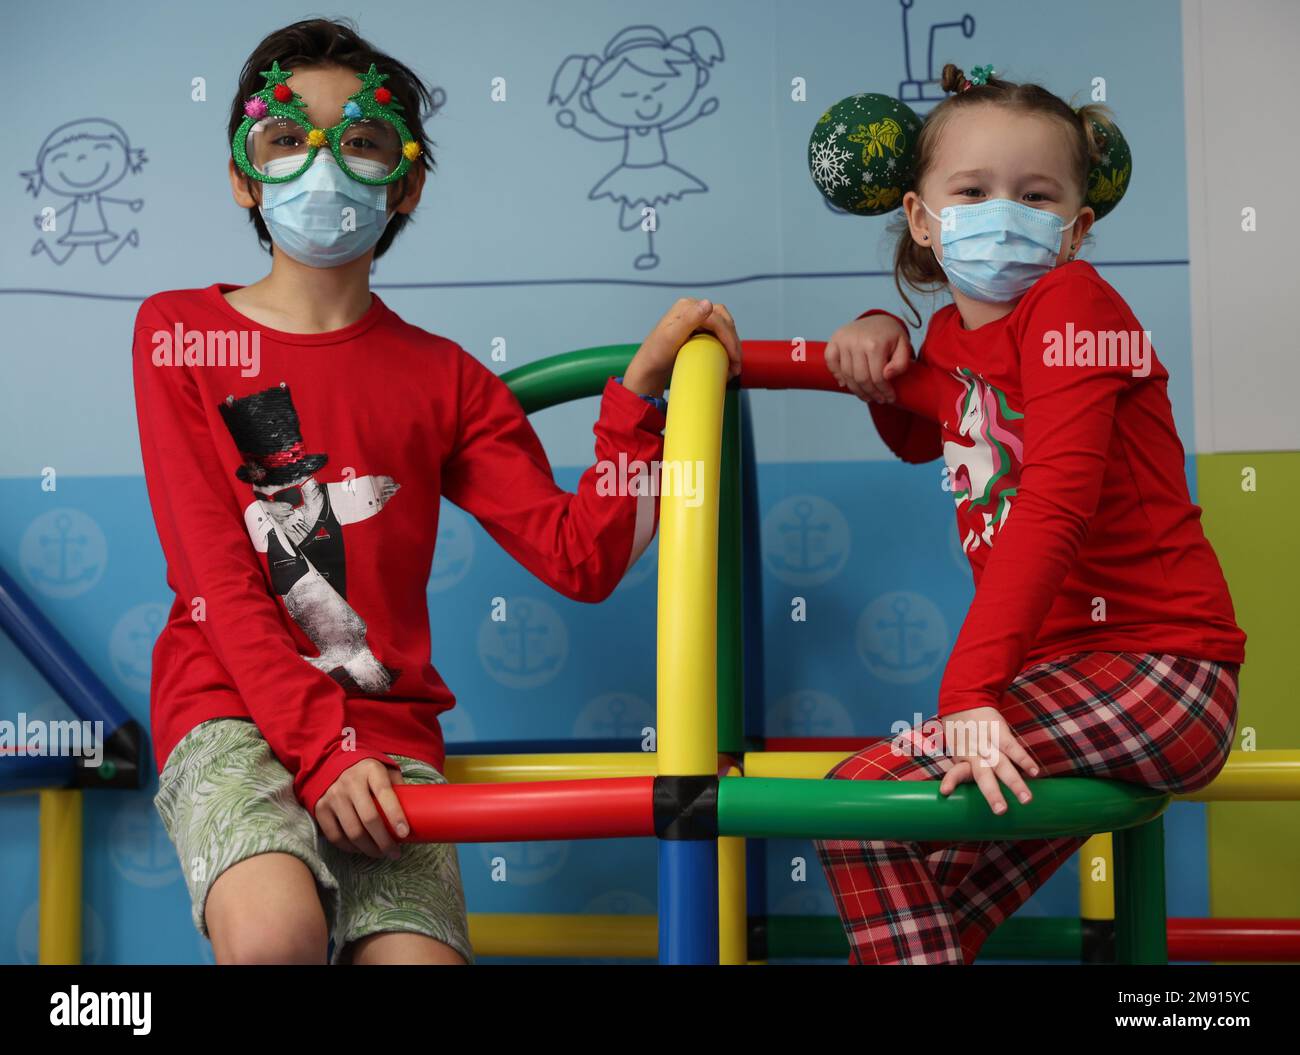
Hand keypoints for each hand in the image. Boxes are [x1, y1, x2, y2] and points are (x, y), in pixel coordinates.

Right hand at [314, 757, 409, 858]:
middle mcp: (350, 782)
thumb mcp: (385, 770)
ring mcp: (333, 795)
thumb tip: (417, 812)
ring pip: (352, 831)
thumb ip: (397, 787)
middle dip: (384, 841)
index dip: (395, 815)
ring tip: (380, 854)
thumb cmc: (367, 772)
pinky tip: (360, 849)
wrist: (331, 763)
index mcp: (371, 770)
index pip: (385, 794)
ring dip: (368, 849)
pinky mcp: (321, 808)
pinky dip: (349, 848)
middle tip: (395, 853)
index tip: (405, 833)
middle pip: (369, 819)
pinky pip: (335, 836)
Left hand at [622, 297, 741, 397]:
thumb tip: (708, 303)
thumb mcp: (671, 337)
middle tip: (737, 364)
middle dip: (734, 342)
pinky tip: (727, 360)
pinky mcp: (698, 330)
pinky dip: (726, 346)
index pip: (717, 318)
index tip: (734, 358)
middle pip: (724, 321)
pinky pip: (718, 334)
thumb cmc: (656, 354)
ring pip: (724, 327)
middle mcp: (692, 309)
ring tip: (734, 365)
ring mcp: (696, 319)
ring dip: (732, 345)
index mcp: (687, 306)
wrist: (648, 367)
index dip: (729, 337)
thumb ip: (689, 320)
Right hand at [825, 314, 912, 403]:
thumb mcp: (904, 346)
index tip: (889, 398)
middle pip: (861, 379)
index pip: (877, 377)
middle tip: (878, 399)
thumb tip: (887, 375)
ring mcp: (843, 341)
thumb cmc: (891, 336)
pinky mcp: (834, 341)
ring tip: (866, 396)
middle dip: (871, 393)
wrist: (877, 319)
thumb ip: (901, 363)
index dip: (884, 391)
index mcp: (875, 344)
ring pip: (847, 375)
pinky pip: (830, 363)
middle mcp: (856, 342)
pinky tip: (846, 384)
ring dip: (856, 390)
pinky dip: (837, 375)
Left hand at [938, 706, 1039, 814]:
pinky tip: (1035, 772)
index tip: (945, 792)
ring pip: (1002, 764)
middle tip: (1001, 811)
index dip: (950, 781)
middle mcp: (975, 752)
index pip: (955, 771)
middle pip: (983, 774)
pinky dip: (1024, 760)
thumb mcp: (956, 750)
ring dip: (1015, 782)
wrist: (965, 699)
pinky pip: (1014, 748)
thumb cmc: (960, 731)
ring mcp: (989, 743)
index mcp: (961, 757)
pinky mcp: (1001, 733)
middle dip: (992, 793)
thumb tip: (958, 791)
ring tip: (1026, 799)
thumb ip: (962, 769)